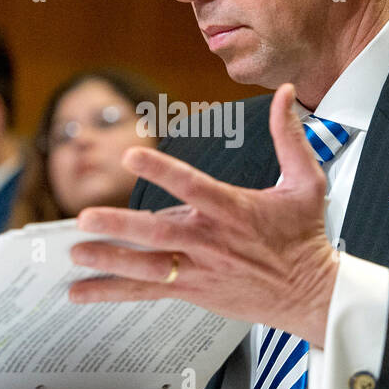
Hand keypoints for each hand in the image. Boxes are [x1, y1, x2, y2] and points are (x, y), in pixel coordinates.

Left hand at [68, 83, 337, 345]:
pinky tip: (81, 291)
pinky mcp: (194, 290)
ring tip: (77, 252)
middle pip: (159, 233)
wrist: (312, 294)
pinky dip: (112, 291)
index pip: (192, 186)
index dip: (161, 171)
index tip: (131, 155)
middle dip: (120, 226)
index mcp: (233, 210)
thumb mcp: (307, 182)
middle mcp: (211, 240)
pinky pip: (148, 291)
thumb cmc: (305, 237)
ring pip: (148, 266)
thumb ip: (289, 136)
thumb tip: (286, 95)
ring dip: (110, 259)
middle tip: (85, 218)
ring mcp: (200, 268)